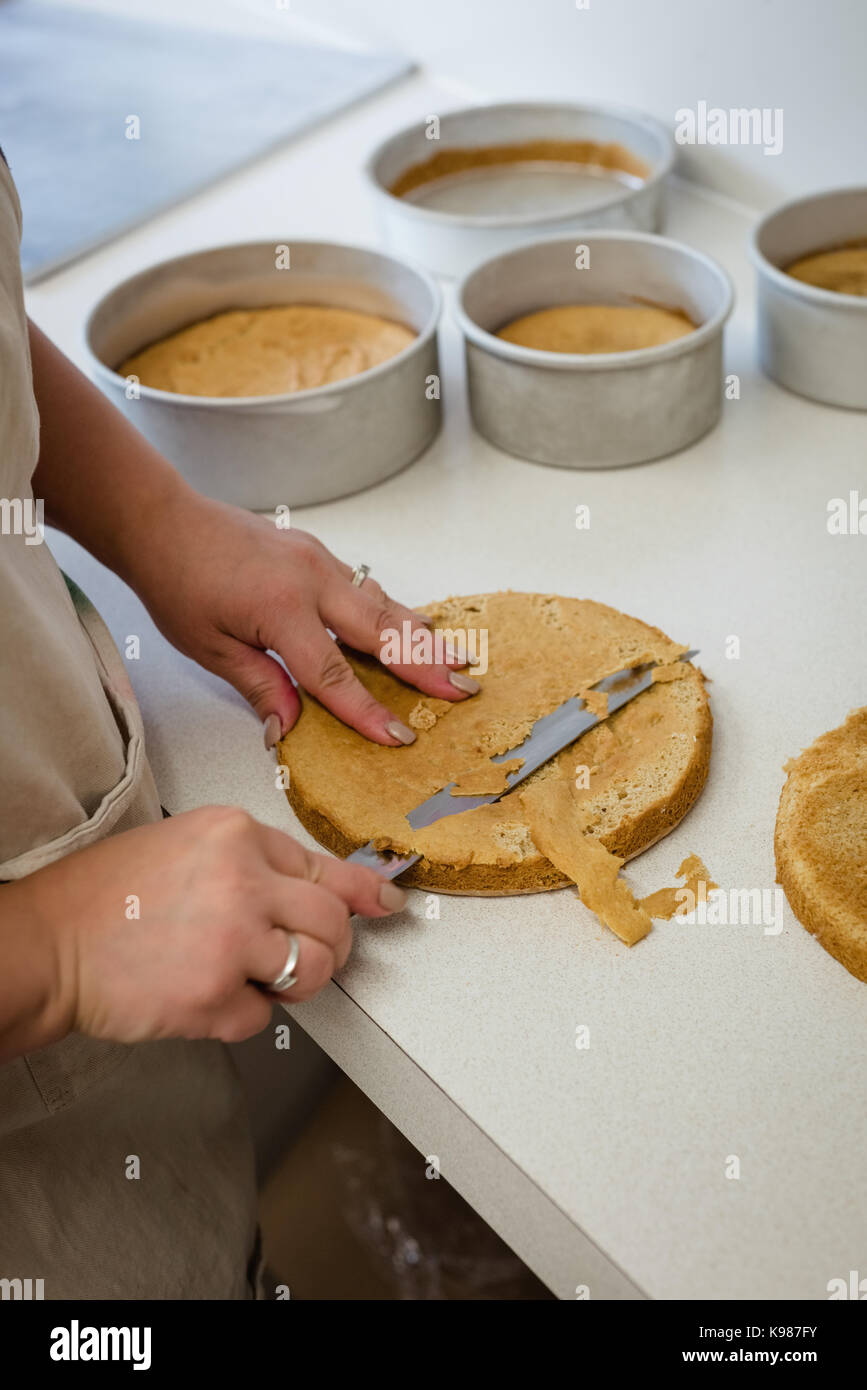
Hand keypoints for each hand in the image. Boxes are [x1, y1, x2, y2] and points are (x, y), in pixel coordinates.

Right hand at [4, 806, 405, 1052]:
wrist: (48, 943)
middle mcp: (241, 880)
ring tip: (249, 975)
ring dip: (294, 983)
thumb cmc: (109, 898)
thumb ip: (259, 865)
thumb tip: (337, 890)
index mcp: (235, 835)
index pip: (326, 868)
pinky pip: (263, 1016)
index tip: (388, 903)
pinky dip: (238, 1014)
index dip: (365, 891)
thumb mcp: (190, 849)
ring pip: (315, 970)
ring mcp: (231, 940)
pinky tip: (200, 992)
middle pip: (334, 922)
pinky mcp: (215, 995)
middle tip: (297, 956)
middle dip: (328, 947)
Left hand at [128, 492, 477, 745]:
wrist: (163, 520)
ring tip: (458, 659)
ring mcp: (317, 560)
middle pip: (381, 632)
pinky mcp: (316, 552)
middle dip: (426, 665)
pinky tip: (414, 625)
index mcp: (280, 609)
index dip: (368, 710)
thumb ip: (258, 684)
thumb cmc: (177, 580)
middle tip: (462, 690)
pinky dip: (395, 610)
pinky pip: (366, 587)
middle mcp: (310, 579)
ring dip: (421, 635)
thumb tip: (288, 727)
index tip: (400, 736)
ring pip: (382, 603)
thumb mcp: (209, 647)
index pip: (334, 674)